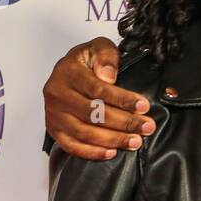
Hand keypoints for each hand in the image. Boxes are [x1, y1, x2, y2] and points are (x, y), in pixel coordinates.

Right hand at [43, 37, 154, 159]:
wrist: (67, 73)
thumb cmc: (87, 62)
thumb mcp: (98, 47)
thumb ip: (106, 55)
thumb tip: (108, 76)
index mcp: (67, 72)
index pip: (97, 89)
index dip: (122, 99)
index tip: (143, 106)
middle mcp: (57, 94)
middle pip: (93, 114)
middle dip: (124, 122)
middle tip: (147, 127)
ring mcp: (53, 114)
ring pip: (85, 132)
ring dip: (113, 139)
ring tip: (136, 141)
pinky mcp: (54, 130)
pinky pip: (72, 147)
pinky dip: (93, 152)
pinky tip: (112, 152)